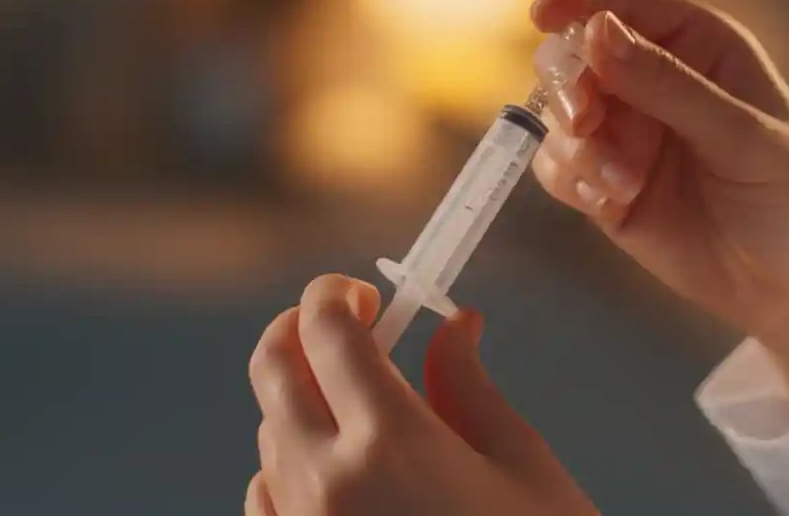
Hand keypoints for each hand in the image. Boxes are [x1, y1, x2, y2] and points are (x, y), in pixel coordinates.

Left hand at [246, 274, 598, 515]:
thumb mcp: (524, 469)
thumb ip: (471, 386)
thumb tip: (455, 325)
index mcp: (388, 442)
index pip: (326, 329)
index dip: (336, 294)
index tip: (365, 294)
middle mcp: (324, 483)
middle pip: (271, 367)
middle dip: (301, 330)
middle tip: (349, 327)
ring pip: (268, 430)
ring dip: (303, 400)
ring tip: (363, 410)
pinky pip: (265, 497)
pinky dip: (289, 467)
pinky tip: (340, 477)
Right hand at [529, 0, 788, 410]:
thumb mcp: (740, 134)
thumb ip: (666, 84)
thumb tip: (595, 31)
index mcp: (698, 45)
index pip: (624, 2)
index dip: (579, 1)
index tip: (543, 17)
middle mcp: (652, 80)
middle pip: (575, 56)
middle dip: (572, 88)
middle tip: (587, 122)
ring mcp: (625, 133)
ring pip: (559, 115)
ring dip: (579, 147)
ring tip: (623, 185)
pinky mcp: (604, 184)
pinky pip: (558, 166)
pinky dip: (574, 181)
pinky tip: (613, 204)